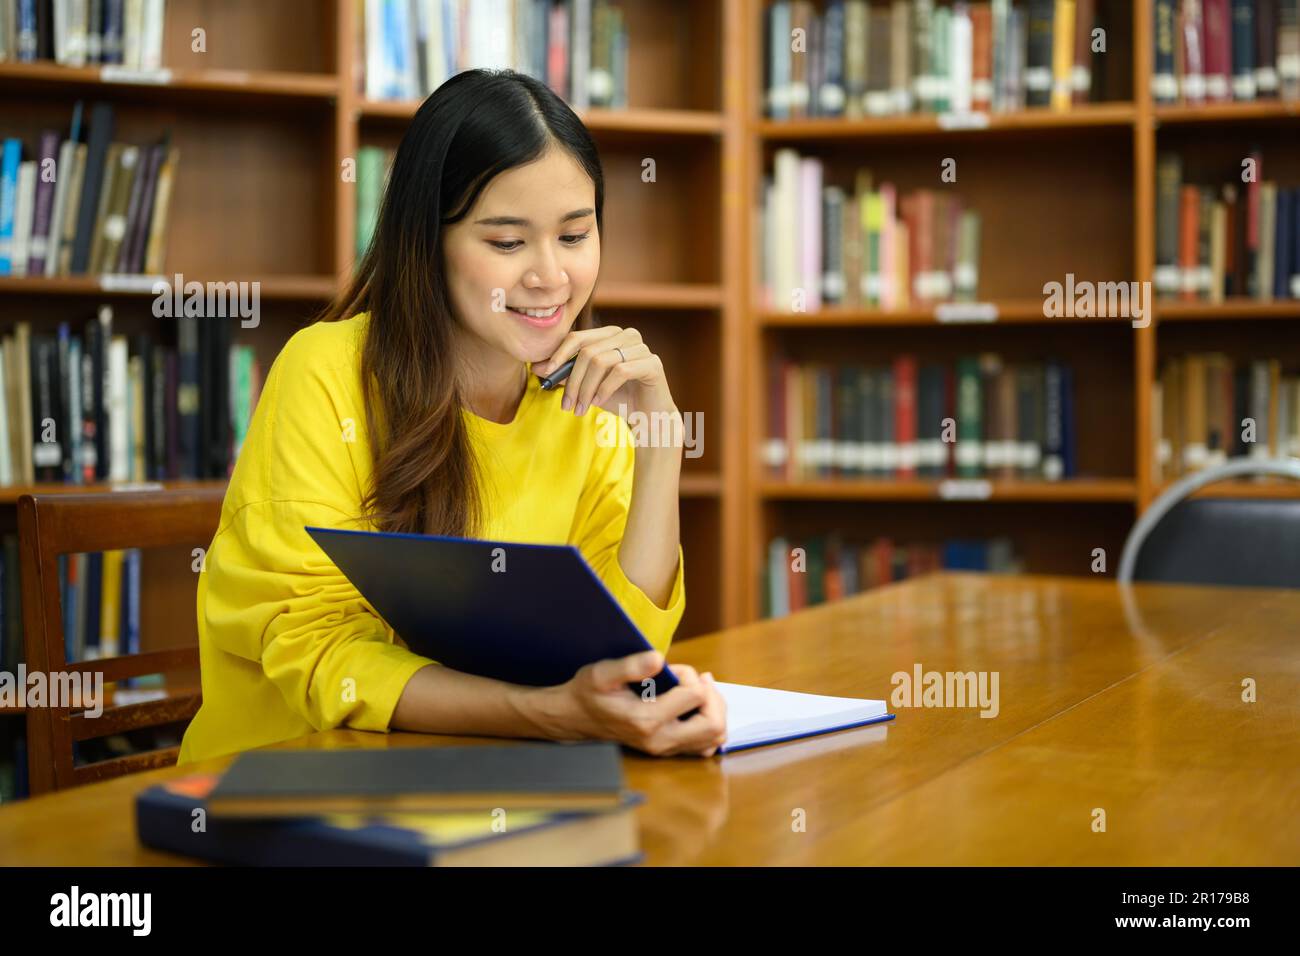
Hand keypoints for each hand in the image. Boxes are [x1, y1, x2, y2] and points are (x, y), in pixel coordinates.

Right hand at [528, 650, 727, 756]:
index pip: (695, 696)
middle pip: (714, 725)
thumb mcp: (602, 673)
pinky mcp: (668, 750)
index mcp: (646, 720)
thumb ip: (631, 666)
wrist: (575, 717)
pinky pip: (704, 744)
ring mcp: (665, 749)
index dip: (690, 675)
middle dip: (713, 696)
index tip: (672, 669)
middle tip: (698, 679)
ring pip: (714, 737)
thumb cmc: (589, 693)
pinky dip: (708, 723)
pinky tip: (695, 705)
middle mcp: (660, 740)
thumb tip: (659, 659)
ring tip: (699, 690)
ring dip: (714, 710)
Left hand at [532, 326, 675, 419]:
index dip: (559, 354)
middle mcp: (627, 335)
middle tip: (566, 405)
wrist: (647, 417)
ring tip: (581, 408)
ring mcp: (642, 347)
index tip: (545, 374)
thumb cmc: (617, 398)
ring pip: (601, 361)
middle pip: (588, 351)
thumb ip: (565, 373)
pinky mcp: (652, 363)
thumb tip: (536, 366)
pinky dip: (604, 389)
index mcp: (610, 334)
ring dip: (586, 389)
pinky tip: (598, 403)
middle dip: (573, 381)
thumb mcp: (586, 385)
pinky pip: (620, 371)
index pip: (578, 337)